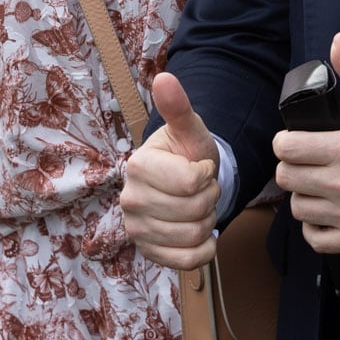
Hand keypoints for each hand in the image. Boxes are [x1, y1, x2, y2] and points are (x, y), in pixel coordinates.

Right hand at [122, 74, 221, 270]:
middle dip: (209, 198)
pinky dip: (204, 249)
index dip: (206, 175)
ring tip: (198, 206)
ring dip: (207, 221)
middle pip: (194, 211)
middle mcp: (130, 199)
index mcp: (139, 166)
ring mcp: (136, 229)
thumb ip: (178, 106)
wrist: (185, 182)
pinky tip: (200, 233)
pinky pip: (188, 261)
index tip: (200, 168)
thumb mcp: (189, 129)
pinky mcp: (148, 253)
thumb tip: (165, 78)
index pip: (191, 182)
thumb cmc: (187, 153)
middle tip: (202, 189)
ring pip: (194, 235)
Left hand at [273, 32, 339, 253]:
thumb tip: (336, 41)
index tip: (295, 142)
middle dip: (292, 167)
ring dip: (303, 197)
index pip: (286, 148)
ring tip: (317, 186)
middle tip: (305, 163)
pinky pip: (314, 238)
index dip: (286, 142)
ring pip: (297, 208)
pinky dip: (315, 227)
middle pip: (286, 178)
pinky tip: (326, 212)